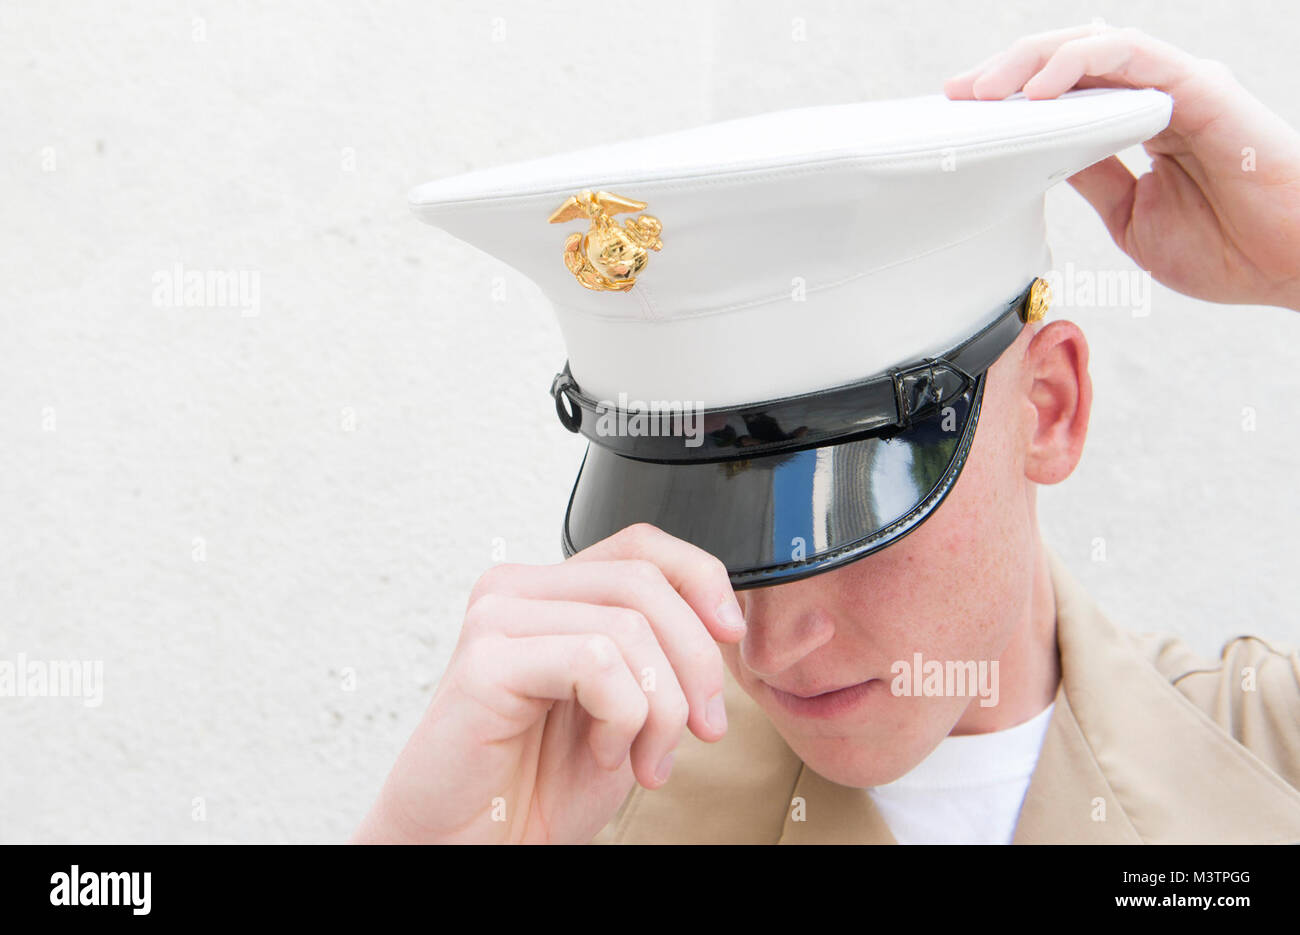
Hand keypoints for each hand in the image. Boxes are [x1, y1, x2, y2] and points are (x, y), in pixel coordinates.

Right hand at [351, 524, 745, 843]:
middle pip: (644, 583)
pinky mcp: (485, 660)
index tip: (731, 635)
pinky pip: (596, 663)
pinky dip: (624, 719)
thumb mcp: (625, 703)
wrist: (476, 843)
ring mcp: (496, 619)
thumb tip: (723, 617)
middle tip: (704, 730)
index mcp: (549, 592)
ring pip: (629, 627)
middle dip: (696, 661)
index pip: (640, 545)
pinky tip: (606, 754)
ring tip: (645, 760)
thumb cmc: (539, 782)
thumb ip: (657, 649)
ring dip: (663, 708)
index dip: (700, 578)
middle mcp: (516, 590)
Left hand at [945, 23, 1299, 311]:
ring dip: (1031, 61)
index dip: (1011, 96)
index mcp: (1141, 122)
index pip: (1066, 92)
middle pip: (1069, 59)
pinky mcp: (1199, 87)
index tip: (962, 113)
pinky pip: (1131, 55)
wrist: (1291, 264)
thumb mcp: (1129, 216)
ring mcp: (1178, 85)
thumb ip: (1092, 177)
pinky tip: (1041, 88)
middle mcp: (1157, 94)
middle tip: (958, 93)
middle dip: (1007, 71)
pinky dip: (1080, 62)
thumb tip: (1042, 159)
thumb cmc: (1227, 247)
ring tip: (986, 89)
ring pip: (1092, 45)